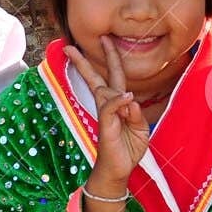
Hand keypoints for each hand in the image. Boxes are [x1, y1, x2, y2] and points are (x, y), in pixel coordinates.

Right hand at [67, 37, 148, 188]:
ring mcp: (105, 115)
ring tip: (84, 50)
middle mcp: (108, 106)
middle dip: (85, 61)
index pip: (114, 77)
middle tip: (70, 46)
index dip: (111, 58)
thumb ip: (136, 113)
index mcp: (118, 104)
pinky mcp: (105, 125)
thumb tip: (129, 99)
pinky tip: (126, 98)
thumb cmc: (128, 149)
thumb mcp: (140, 129)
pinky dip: (118, 101)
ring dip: (95, 68)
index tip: (105, 40)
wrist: (118, 171)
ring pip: (102, 88)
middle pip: (97, 78)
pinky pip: (110, 108)